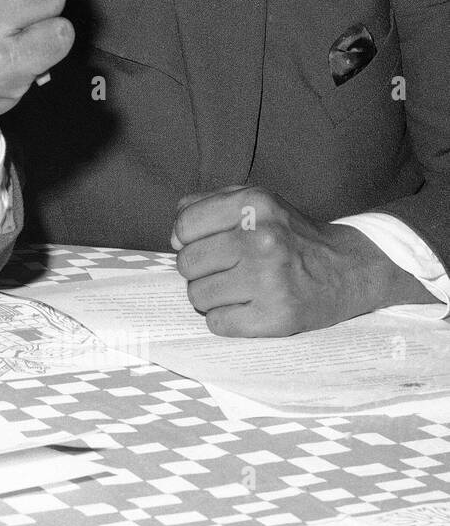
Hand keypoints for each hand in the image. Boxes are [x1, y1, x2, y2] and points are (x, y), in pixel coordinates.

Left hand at [172, 186, 434, 335]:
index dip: (188, 239)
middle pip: (186, 264)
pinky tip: (248, 307)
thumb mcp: (254, 202)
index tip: (208, 244)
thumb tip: (174, 238)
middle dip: (200, 269)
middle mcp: (262, 239)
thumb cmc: (289, 234)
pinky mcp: (277, 317)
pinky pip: (217, 324)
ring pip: (197, 296)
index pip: (183, 227)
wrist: (350, 268)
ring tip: (239, 288)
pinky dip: (225, 319)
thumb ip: (205, 207)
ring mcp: (270, 280)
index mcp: (255, 204)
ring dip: (211, 296)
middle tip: (227, 269)